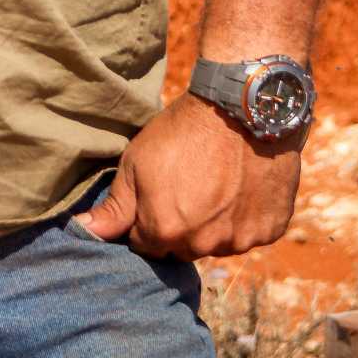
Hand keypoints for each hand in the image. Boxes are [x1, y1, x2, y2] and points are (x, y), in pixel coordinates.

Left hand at [73, 93, 302, 258]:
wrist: (242, 108)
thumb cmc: (182, 132)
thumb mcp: (136, 162)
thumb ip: (114, 207)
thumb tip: (86, 231)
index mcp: (165, 233)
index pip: (146, 246)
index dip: (147, 221)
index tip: (156, 195)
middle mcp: (203, 245)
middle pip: (183, 248)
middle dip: (180, 227)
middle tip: (187, 187)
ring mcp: (241, 240)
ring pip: (218, 243)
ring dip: (214, 225)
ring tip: (216, 184)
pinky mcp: (270, 230)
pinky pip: (250, 234)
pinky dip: (245, 217)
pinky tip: (241, 187)